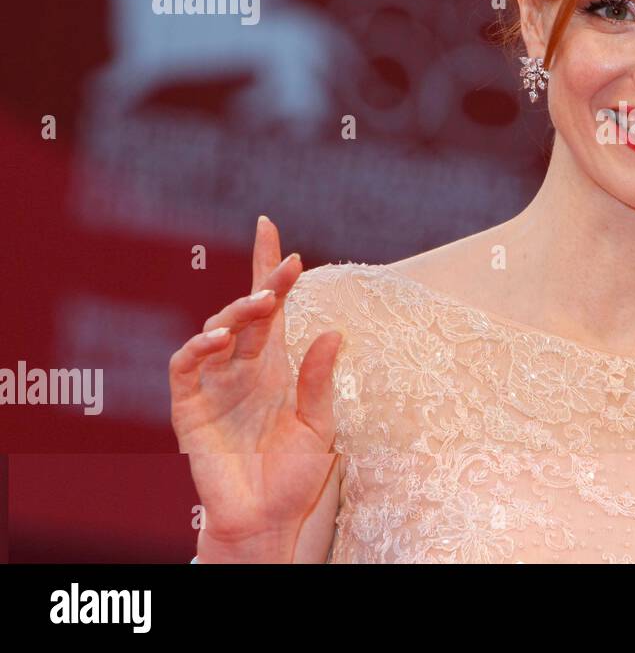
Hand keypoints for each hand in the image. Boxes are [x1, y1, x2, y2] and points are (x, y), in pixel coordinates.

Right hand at [169, 215, 341, 559]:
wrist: (265, 521)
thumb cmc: (292, 476)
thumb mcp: (319, 425)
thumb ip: (320, 381)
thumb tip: (333, 332)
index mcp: (273, 366)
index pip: (270, 309)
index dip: (268, 270)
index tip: (270, 229)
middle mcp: (241, 368)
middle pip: (246, 312)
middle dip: (264, 283)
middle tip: (285, 264)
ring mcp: (213, 385)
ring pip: (216, 330)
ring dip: (237, 312)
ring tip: (262, 302)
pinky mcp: (188, 408)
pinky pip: (185, 367)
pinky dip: (198, 347)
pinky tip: (219, 339)